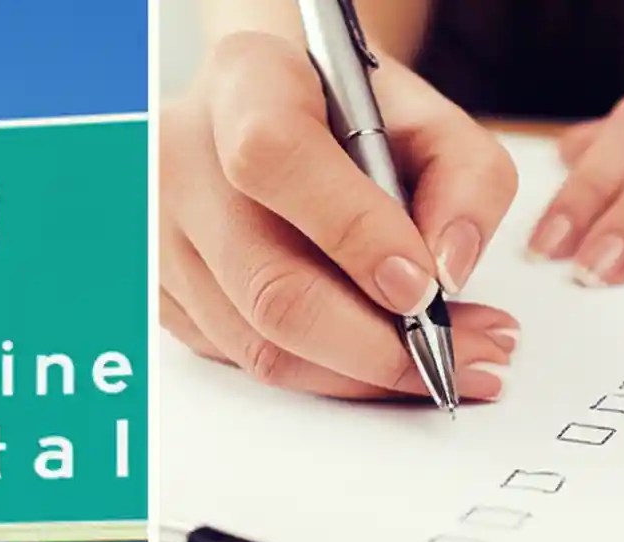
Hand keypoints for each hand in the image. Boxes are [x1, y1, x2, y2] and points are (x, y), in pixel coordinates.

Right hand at [160, 32, 519, 400]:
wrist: (265, 113)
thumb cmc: (339, 111)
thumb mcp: (425, 113)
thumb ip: (465, 178)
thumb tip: (447, 275)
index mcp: (244, 84)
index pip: (275, 160)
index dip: (354, 233)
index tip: (424, 285)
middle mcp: (180, 161)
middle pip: (269, 287)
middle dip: (380, 346)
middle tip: (465, 356)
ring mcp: (158, 237)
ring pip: (262, 346)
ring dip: (364, 375)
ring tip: (442, 360)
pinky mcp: (163, 296)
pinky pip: (249, 362)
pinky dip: (326, 375)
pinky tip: (377, 357)